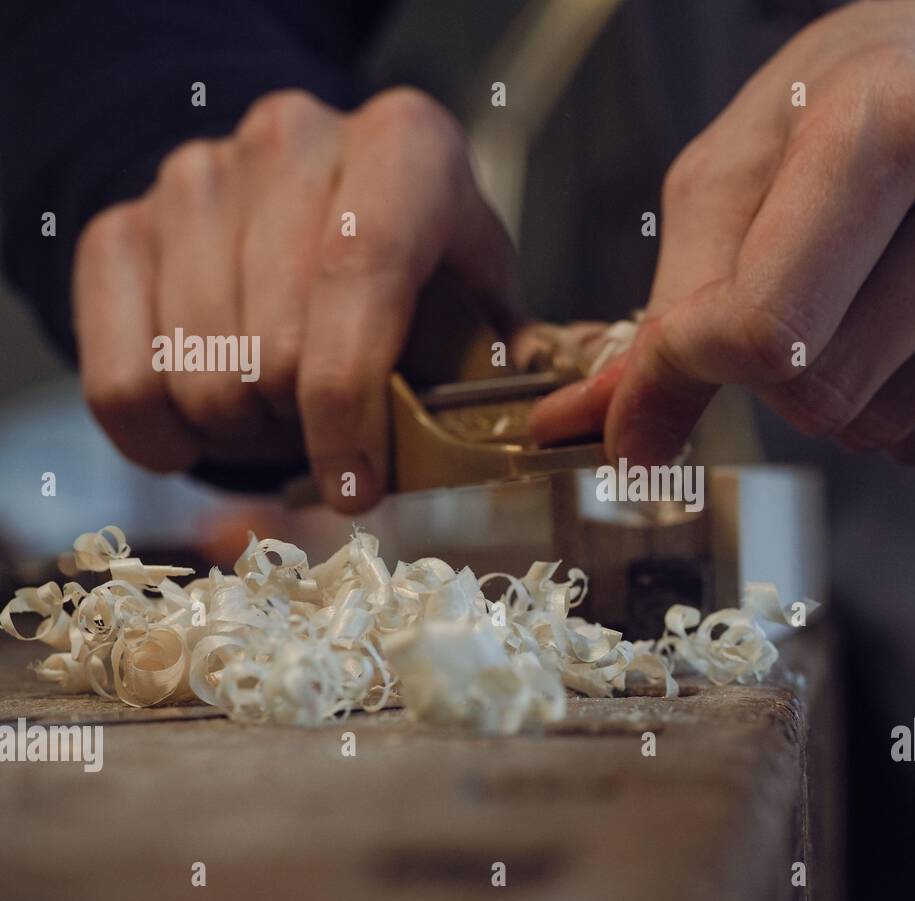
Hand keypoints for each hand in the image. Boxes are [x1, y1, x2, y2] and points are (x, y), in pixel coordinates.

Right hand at [73, 87, 522, 511]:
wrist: (307, 194)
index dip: (352, 402)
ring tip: (281, 413)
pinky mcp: (120, 227)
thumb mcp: (477, 283)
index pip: (360, 277)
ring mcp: (193, 179)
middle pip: (274, 347)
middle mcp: (292, 140)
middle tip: (330, 437)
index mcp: (404, 146)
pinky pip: (119, 380)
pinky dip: (158, 438)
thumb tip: (538, 421)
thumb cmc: (412, 257)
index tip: (358, 488)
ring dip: (242, 431)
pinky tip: (199, 433)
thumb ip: (507, 348)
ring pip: (198, 373)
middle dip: (304, 428)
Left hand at [530, 0, 914, 464]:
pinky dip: (901, 409)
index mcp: (897, 121)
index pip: (768, 329)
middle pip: (819, 393)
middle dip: (770, 372)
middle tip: (796, 292)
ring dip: (836, 391)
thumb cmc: (859, 105)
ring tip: (869, 294)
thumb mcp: (740, 163)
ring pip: (877, 430)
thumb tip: (594, 433)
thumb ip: (667, 304)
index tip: (666, 363)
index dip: (689, 365)